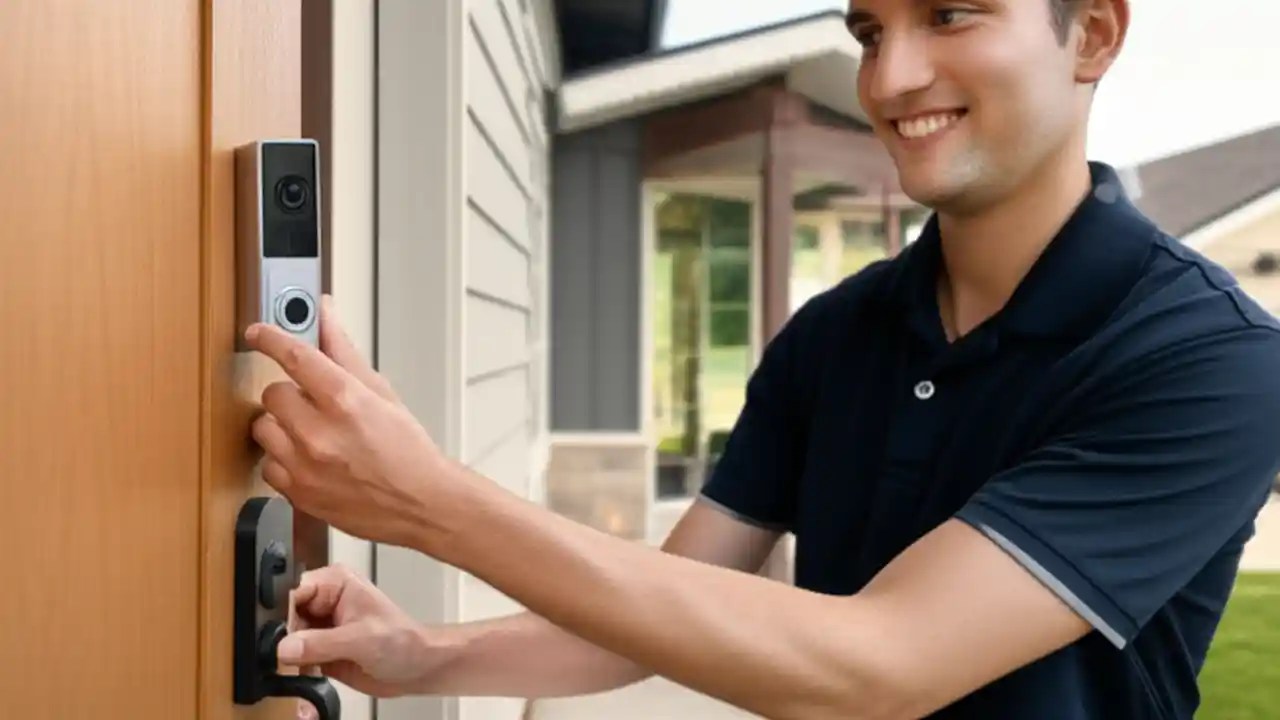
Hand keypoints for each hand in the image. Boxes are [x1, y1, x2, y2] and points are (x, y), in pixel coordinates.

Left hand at [245, 296, 483, 550]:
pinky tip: (309, 460)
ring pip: (264, 428)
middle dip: (290, 394)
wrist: (422, 505)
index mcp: (346, 399)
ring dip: (282, 426)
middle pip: (272, 393)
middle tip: (312, 405)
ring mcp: (305, 465)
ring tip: (311, 434)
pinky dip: (283, 460)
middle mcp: (320, 432)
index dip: (270, 338)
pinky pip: (267, 465)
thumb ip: (345, 352)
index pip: (294, 356)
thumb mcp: (381, 393)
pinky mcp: (297, 493)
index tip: (258, 333)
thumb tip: (325, 313)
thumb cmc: (407, 450)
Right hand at [283, 564, 450, 710]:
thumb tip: (285, 647)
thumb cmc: (404, 641)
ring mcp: (320, 627)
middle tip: (288, 656)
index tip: (278, 634)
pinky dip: (295, 669)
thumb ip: (320, 643)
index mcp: (336, 582)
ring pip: (286, 639)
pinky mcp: (318, 650)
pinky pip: (294, 659)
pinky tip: (306, 674)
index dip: (282, 613)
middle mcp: (324, 601)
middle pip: (284, 616)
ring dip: (289, 656)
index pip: (294, 590)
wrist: (418, 667)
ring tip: (304, 665)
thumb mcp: (361, 639)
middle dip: (284, 638)